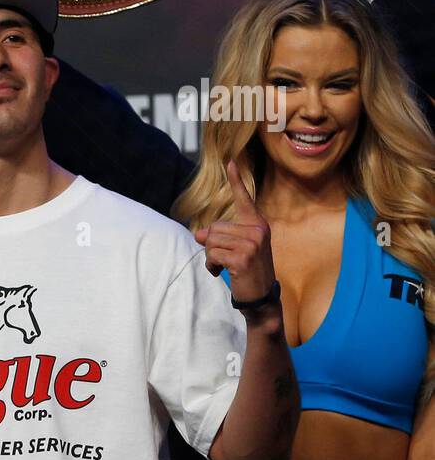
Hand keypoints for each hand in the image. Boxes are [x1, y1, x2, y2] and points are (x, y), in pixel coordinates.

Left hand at [195, 161, 275, 306]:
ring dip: (211, 257)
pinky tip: (222, 273)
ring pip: (211, 241)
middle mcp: (257, 230)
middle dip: (212, 245)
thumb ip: (217, 236)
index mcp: (257, 224)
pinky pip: (212, 255)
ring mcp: (252, 244)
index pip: (244, 199)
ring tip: (225, 266)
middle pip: (214, 228)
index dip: (235, 181)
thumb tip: (198, 234)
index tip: (229, 162)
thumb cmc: (247, 271)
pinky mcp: (242, 258)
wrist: (261, 297)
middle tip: (225, 259)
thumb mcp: (234, 249)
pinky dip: (211, 266)